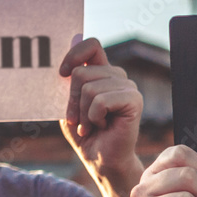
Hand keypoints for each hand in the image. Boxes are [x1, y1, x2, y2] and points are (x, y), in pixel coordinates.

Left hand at [59, 37, 141, 174]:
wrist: (101, 161)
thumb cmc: (85, 133)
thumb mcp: (69, 101)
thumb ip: (70, 74)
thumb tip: (74, 35)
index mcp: (103, 72)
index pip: (91, 44)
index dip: (73, 55)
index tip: (62, 75)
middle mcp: (117, 76)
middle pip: (82, 72)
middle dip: (72, 101)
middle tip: (79, 120)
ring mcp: (128, 87)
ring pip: (90, 88)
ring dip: (83, 113)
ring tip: (91, 125)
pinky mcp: (134, 101)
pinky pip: (101, 100)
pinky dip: (94, 117)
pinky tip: (103, 126)